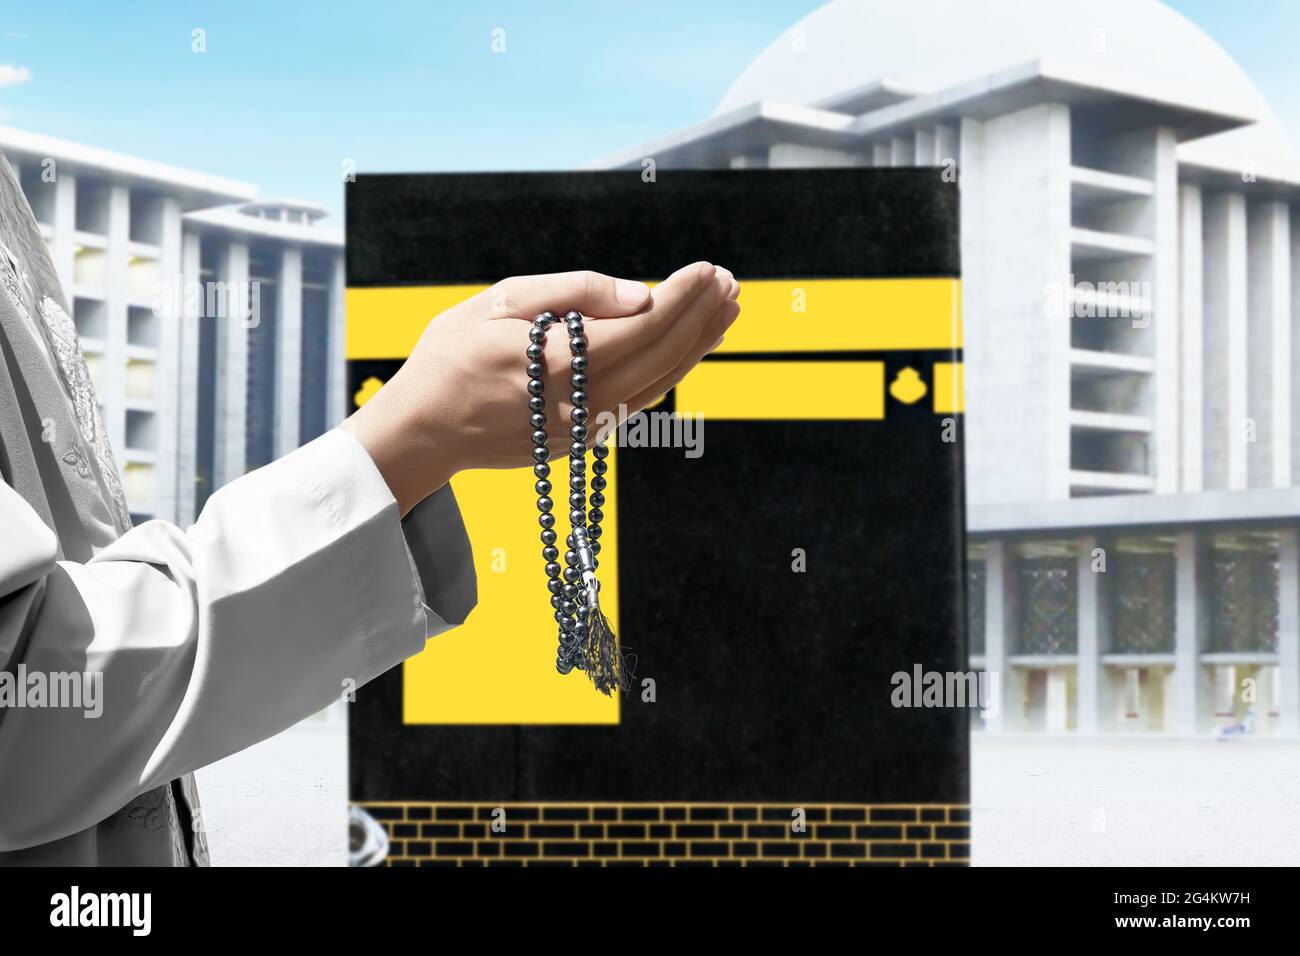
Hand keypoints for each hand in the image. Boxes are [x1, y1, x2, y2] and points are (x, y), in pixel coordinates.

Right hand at [342, 263, 739, 514]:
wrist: (422, 430)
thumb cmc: (451, 355)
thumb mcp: (499, 301)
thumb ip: (573, 293)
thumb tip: (641, 295)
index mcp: (561, 361)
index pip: (644, 326)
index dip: (683, 297)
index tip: (710, 269)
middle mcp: (583, 401)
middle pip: (663, 356)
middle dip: (702, 317)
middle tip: (730, 284)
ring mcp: (586, 427)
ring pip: (659, 383)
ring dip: (697, 345)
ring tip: (726, 311)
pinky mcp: (583, 441)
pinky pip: (640, 400)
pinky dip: (670, 371)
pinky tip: (687, 347)